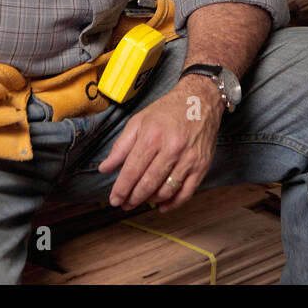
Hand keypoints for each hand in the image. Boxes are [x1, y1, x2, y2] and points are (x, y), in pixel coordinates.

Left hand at [97, 75, 223, 212]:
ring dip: (151, 201)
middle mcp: (171, 148)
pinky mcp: (202, 165)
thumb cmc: (168, 110)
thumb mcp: (139, 121)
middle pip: (148, 183)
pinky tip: (162, 206)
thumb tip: (105, 168)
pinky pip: (187, 192)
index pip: (132, 170)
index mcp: (152, 136)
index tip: (114, 199)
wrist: (200, 100)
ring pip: (166, 190)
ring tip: (142, 201)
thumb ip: (121, 146)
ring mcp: (189, 158)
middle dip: (133, 198)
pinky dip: (173, 203)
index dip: (121, 189)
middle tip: (125, 204)